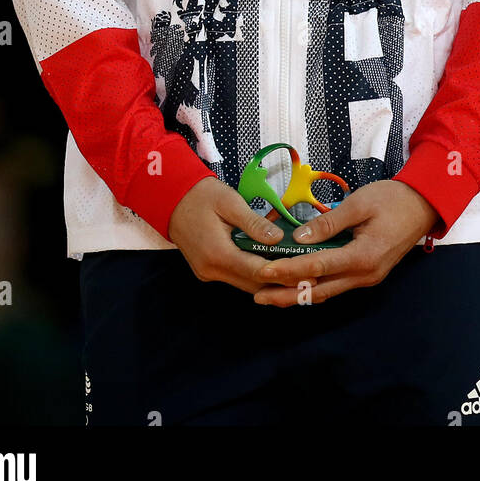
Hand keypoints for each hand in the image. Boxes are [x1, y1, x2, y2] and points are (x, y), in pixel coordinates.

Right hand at [167, 177, 319, 296]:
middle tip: (308, 276)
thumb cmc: (201, 196)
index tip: (305, 272)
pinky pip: (237, 277)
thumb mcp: (230, 202)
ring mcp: (208, 273)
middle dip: (281, 281)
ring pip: (246, 284)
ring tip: (297, 272)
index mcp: (217, 254)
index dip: (283, 274)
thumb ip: (254, 223)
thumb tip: (278, 239)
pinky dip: (255, 274)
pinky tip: (273, 265)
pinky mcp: (208, 270)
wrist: (171, 197)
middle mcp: (211, 270)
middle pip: (253, 284)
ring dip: (269, 280)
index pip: (257, 272)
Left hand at [252, 180, 438, 307]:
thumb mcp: (359, 203)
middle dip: (287, 294)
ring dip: (298, 295)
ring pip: (327, 293)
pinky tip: (297, 286)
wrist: (424, 205)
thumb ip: (328, 223)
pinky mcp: (367, 274)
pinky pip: (336, 286)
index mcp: (363, 256)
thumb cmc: (393, 199)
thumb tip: (299, 238)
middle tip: (258, 296)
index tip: (263, 270)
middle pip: (319, 291)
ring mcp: (367, 278)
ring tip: (270, 295)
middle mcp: (364, 275)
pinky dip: (314, 288)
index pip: (317, 268)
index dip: (288, 270)